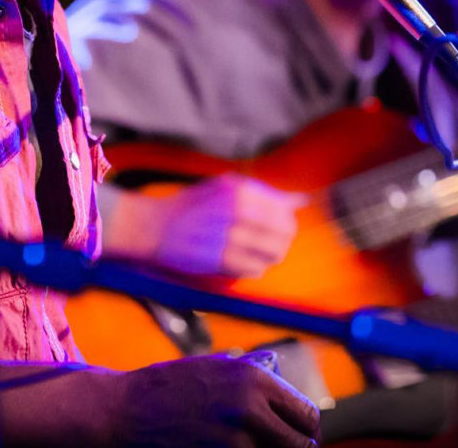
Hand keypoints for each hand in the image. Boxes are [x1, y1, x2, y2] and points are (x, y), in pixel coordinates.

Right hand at [106, 174, 303, 277]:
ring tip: (261, 253)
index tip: (282, 225)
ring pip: (272, 254)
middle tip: (274, 242)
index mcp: (241, 193)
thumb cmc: (193, 205)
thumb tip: (300, 200)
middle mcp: (238, 214)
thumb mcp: (226, 188)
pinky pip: (254, 270)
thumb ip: (265, 193)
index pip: (284, 211)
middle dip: (282, 239)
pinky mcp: (220, 262)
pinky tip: (245, 261)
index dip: (287, 221)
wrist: (157, 226)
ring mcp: (229, 239)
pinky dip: (255, 268)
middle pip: (283, 234)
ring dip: (271, 255)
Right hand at [107, 353, 319, 447]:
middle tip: (281, 447)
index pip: (305, 415)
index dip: (304, 429)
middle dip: (294, 447)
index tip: (297, 435)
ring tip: (248, 444)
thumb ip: (252, 379)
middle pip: (300, 445)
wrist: (124, 409)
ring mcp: (236, 441)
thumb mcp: (216, 368)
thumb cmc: (168, 387)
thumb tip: (281, 391)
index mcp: (255, 380)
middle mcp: (251, 409)